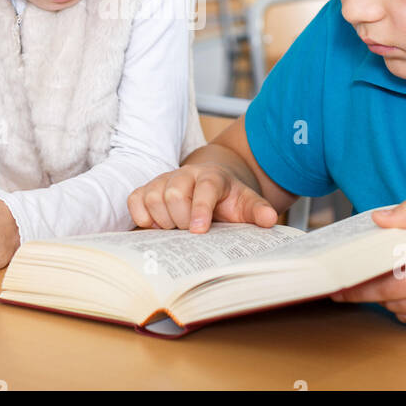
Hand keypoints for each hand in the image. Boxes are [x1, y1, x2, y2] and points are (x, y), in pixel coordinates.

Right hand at [127, 164, 278, 232]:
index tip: (199, 230)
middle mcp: (185, 174)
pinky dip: (142, 216)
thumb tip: (270, 219)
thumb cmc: (227, 198)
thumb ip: (258, 210)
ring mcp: (163, 180)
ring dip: (163, 220)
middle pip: (174, 194)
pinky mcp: (146, 188)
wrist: (211, 183)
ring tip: (177, 229)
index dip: (200, 208)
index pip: (205, 187)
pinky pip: (135, 200)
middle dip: (181, 220)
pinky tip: (156, 226)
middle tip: (191, 231)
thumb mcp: (246, 203)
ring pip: (152, 197)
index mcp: (212, 176)